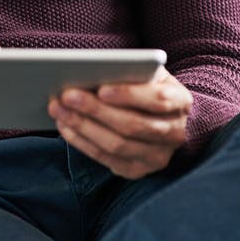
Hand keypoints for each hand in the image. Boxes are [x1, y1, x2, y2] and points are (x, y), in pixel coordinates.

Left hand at [48, 67, 192, 178]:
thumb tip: (92, 70)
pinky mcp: (138, 170)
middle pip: (132, 125)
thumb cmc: (148, 85)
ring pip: (117, 145)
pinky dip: (82, 142)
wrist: (164, 116)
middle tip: (66, 95)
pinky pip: (107, 159)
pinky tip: (65, 127)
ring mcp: (158, 156)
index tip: (101, 89)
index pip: (157, 100)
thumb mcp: (147, 73)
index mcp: (180, 101)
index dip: (129, 95)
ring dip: (83, 127)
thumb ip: (130, 71)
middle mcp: (174, 133)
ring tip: (59, 109)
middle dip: (95, 110)